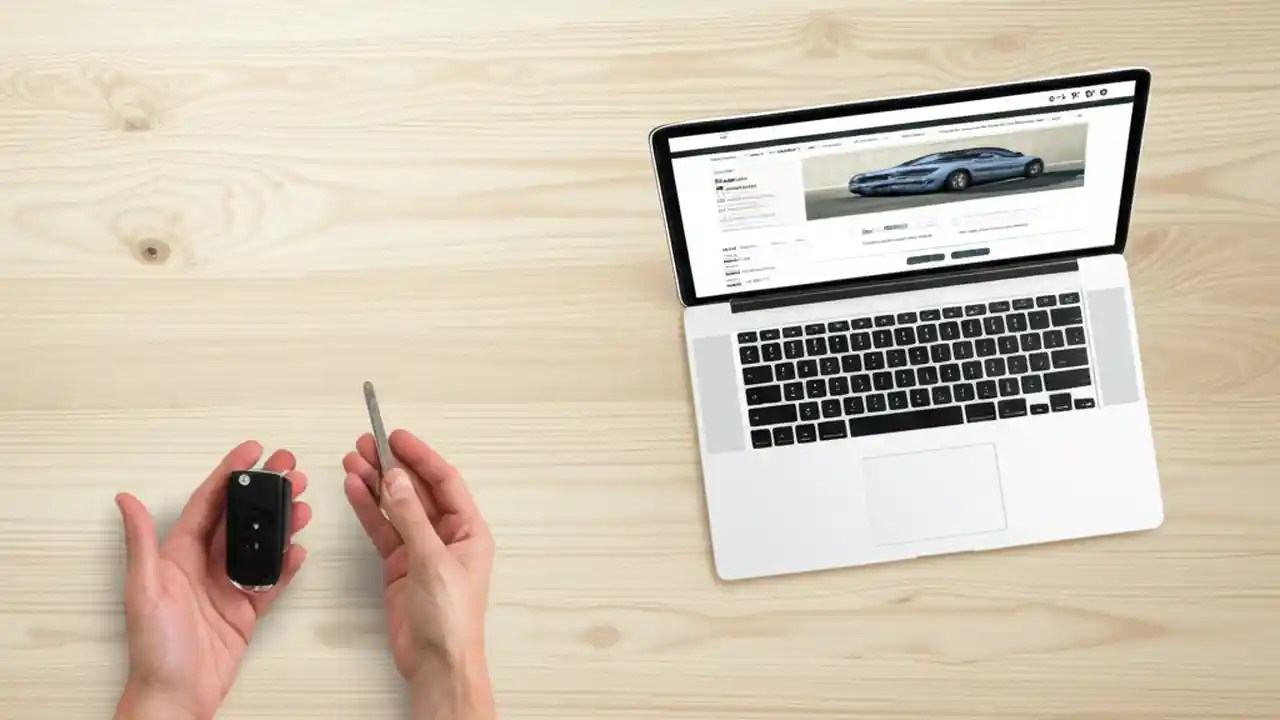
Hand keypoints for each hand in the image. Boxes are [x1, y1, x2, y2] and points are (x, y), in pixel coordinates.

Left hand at [114, 442, 311, 719]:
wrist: (176, 697)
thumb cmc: (154, 650)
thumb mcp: (144, 590)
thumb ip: (141, 543)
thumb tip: (125, 500)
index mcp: (176, 556)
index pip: (208, 503)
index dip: (230, 473)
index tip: (252, 451)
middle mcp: (203, 566)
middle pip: (240, 518)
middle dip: (266, 490)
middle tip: (290, 468)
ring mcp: (227, 587)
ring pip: (260, 544)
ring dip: (282, 522)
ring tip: (303, 502)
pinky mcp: (245, 610)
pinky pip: (272, 580)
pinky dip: (288, 564)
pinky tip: (301, 549)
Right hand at [343, 429, 494, 719]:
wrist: (436, 663)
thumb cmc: (450, 618)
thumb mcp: (433, 561)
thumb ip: (411, 519)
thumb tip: (398, 479)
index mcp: (469, 530)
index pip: (444, 481)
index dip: (421, 456)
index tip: (396, 436)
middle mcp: (446, 535)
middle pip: (417, 489)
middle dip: (393, 465)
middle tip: (366, 442)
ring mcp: (421, 549)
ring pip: (396, 507)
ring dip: (376, 483)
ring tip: (352, 459)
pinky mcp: (399, 565)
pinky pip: (382, 529)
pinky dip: (368, 510)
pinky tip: (354, 489)